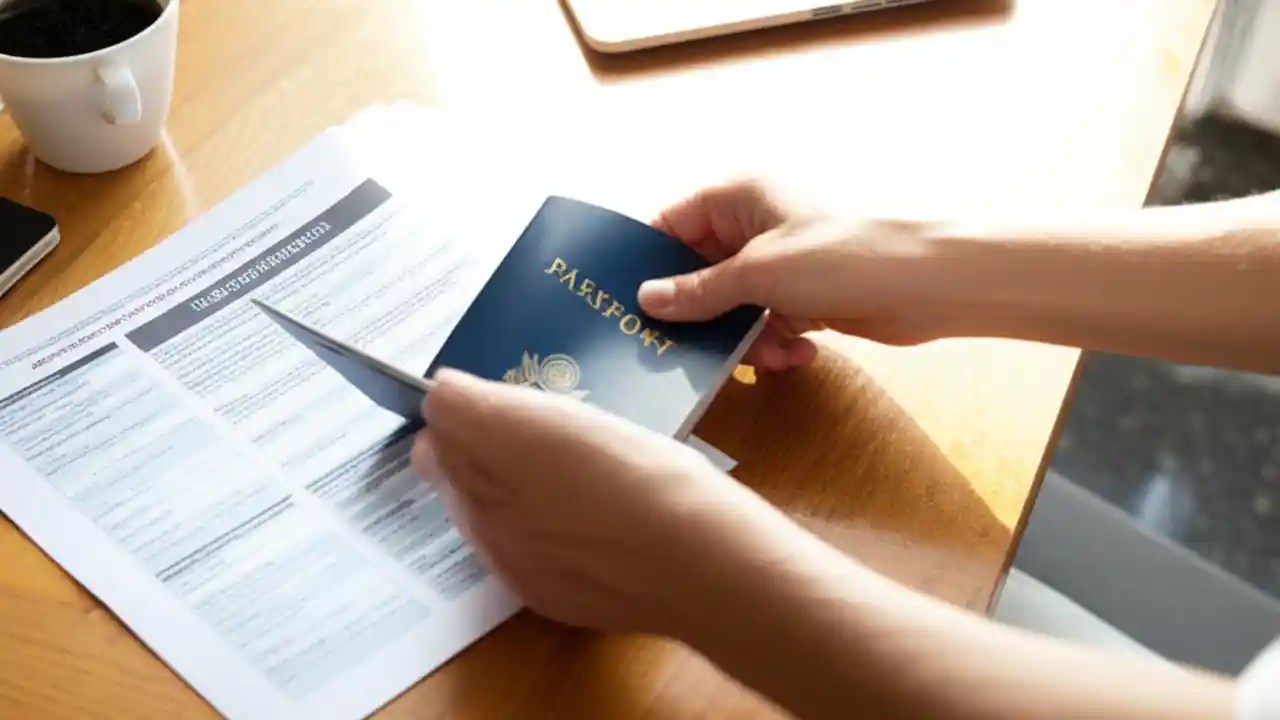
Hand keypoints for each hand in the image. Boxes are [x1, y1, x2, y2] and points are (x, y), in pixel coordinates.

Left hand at [410, 369, 784, 635]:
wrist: (693, 561)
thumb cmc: (652, 473)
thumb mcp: (583, 415)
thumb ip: (509, 406)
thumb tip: (456, 395)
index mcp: (497, 436)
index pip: (440, 405)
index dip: (469, 402)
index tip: (501, 402)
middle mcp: (480, 498)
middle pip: (438, 459)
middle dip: (467, 446)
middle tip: (526, 441)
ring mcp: (502, 552)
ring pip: (467, 508)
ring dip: (492, 491)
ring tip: (559, 488)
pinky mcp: (528, 592)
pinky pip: (504, 554)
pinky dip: (524, 538)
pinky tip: (577, 533)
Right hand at [641, 180, 948, 369]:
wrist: (925, 286)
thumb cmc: (842, 258)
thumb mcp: (758, 275)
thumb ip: (698, 291)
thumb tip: (647, 300)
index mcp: (738, 197)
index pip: (673, 222)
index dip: (649, 259)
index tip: (628, 301)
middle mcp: (754, 226)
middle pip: (699, 272)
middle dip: (697, 312)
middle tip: (679, 349)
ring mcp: (779, 264)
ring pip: (732, 306)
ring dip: (742, 337)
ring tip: (763, 354)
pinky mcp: (803, 297)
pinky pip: (766, 324)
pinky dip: (774, 343)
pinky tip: (798, 351)